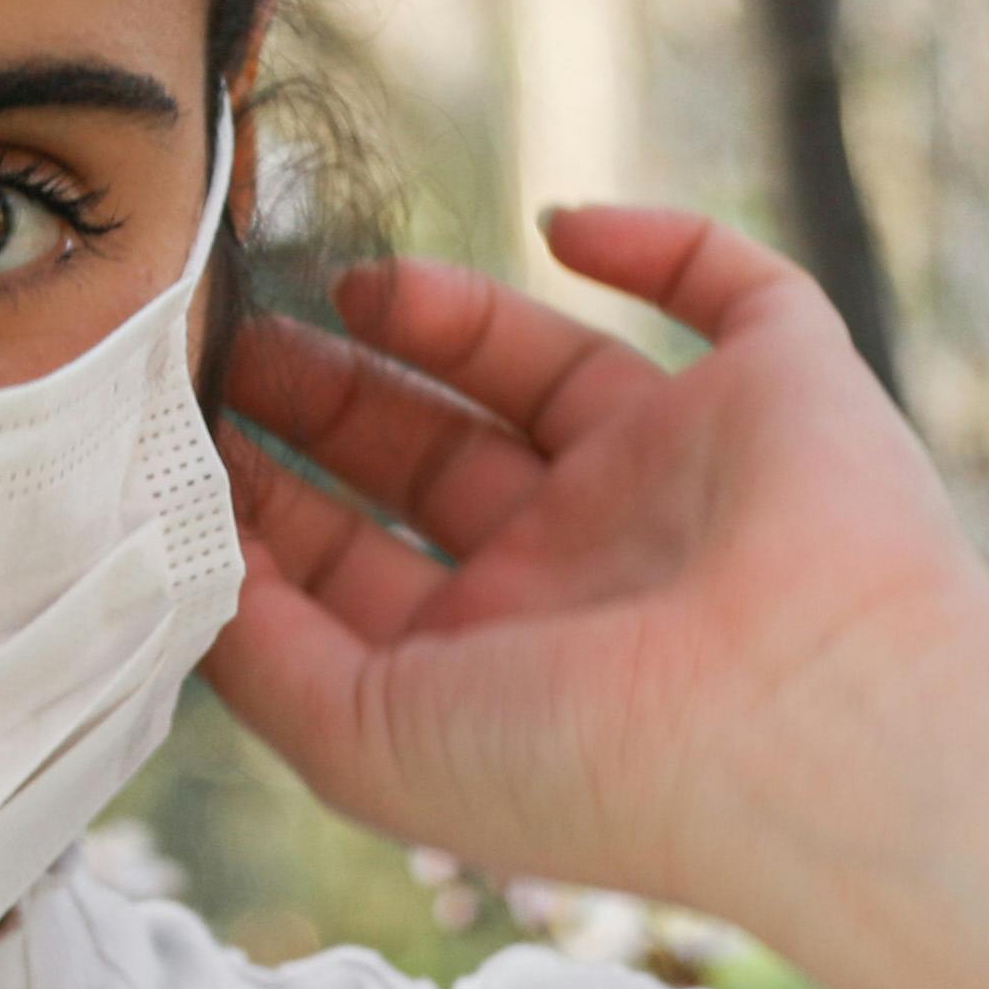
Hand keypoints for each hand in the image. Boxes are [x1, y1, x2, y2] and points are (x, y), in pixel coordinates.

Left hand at [210, 205, 988, 988]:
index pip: (360, 559)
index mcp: (501, 656)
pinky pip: (725, 284)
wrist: (809, 728)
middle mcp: (589, 564)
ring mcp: (686, 471)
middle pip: (432, 456)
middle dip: (330, 398)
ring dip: (441, 316)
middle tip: (235, 339)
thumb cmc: (586, 763)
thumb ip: (256, 653)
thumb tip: (179, 553)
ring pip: (543, 366)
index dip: (270, 495)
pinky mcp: (783, 386)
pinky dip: (650, 239)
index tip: (183, 429)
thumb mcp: (363, 739)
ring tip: (344, 286)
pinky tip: (558, 226)